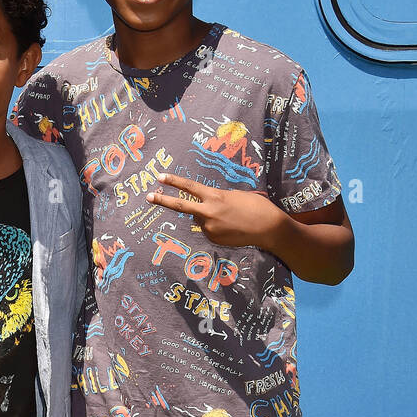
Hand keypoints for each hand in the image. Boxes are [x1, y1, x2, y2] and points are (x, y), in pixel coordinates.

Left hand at [146, 172, 283, 249]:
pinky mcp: (213, 239)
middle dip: (163, 200)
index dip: (174, 181)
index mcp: (214, 197)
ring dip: (209, 217)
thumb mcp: (235, 196)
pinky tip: (231, 227)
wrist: (268, 228)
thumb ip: (216, 199)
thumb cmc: (256, 207)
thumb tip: (205, 207)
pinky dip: (216, 227)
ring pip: (200, 219)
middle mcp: (208, 212)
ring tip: (230, 218)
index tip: (160, 177)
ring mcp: (209, 228)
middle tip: (148, 196)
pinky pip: (208, 230)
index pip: (189, 187)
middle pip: (181, 206)